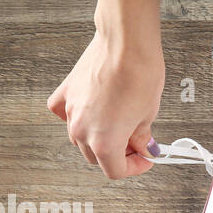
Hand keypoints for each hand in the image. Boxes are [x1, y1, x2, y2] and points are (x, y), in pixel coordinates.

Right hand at [48, 30, 163, 179]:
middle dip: (117, 153)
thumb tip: (143, 145)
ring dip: (97, 137)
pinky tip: (89, 110)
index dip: (135, 167)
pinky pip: (64, 113)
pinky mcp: (66, 92)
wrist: (126, 41)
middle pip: (97, 157)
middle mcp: (82, 131)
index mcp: (104, 143)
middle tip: (136, 141)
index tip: (144, 158)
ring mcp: (71, 111)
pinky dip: (75, 115)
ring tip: (118, 123)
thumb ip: (141, 137)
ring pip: (80, 138)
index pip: (115, 171)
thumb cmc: (139, 73)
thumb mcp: (149, 113)